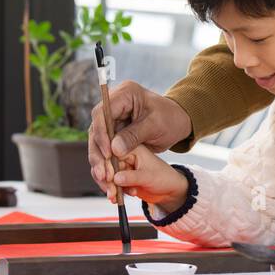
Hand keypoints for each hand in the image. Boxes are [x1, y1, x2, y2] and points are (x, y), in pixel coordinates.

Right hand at [88, 81, 191, 200]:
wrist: (178, 122)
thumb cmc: (170, 118)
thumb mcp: (155, 125)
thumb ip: (134, 136)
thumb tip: (113, 150)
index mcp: (123, 94)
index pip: (102, 113)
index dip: (101, 134)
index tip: (108, 153)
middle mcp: (113, 106)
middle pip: (96, 129)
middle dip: (98, 153)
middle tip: (102, 173)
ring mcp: (112, 120)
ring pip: (97, 142)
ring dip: (99, 162)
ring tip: (104, 180)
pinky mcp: (114, 133)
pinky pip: (105, 150)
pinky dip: (106, 165)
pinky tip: (108, 180)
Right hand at [110, 145, 189, 209]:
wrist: (169, 190)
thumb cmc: (164, 177)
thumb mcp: (149, 176)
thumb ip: (132, 177)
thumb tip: (116, 178)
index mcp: (133, 147)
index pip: (112, 151)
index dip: (107, 164)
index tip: (107, 177)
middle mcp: (125, 154)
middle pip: (106, 163)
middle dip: (106, 179)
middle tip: (111, 191)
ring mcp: (122, 165)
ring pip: (106, 174)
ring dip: (109, 187)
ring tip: (115, 197)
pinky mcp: (120, 176)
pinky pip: (110, 183)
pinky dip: (112, 191)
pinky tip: (118, 198)